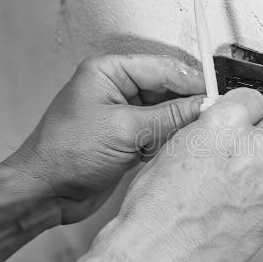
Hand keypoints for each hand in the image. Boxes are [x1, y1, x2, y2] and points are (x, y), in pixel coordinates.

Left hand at [2, 54, 204, 223]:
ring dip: (181, 123)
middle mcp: (116, 87)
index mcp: (109, 71)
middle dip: (190, 103)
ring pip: (166, 111)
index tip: (218, 97)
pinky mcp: (127, 136)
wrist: (44, 193)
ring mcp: (122, 113)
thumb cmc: (65, 156)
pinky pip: (159, 131)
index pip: (163, 68)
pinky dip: (171, 139)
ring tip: (202, 134)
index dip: (193, 82)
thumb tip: (205, 107)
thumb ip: (169, 117)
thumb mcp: (125, 131)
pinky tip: (183, 148)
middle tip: (216, 117)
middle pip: (167, 88)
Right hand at [119, 88, 262, 261]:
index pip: (253, 99)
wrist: (161, 249)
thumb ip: (206, 131)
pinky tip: (238, 208)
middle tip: (248, 146)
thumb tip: (217, 127)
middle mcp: (253, 146)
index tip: (243, 117)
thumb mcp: (172, 147)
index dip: (245, 110)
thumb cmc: (156, 205)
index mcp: (225, 122)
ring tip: (239, 182)